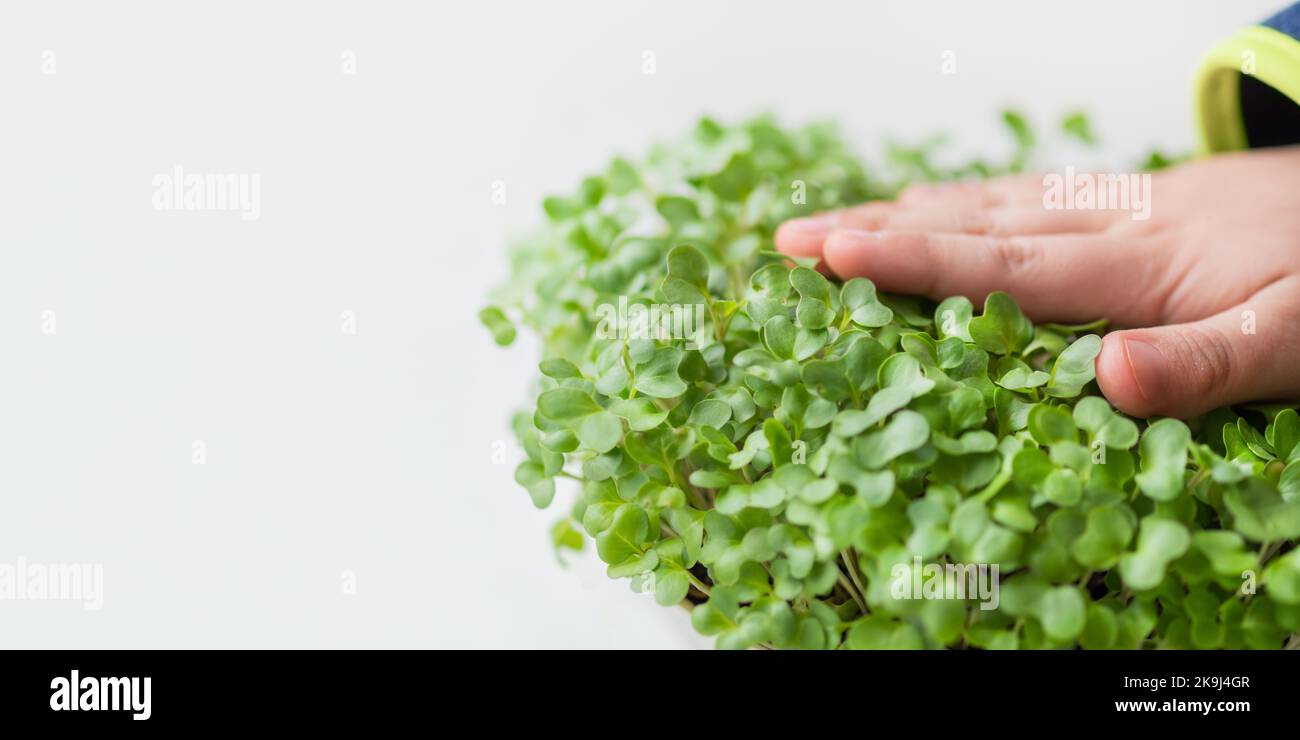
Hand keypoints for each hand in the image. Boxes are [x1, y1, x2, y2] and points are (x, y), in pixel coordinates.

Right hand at [775, 147, 1299, 417]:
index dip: (911, 266)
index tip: (828, 258)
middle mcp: (1107, 224)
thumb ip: (1203, 364)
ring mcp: (1113, 207)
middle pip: (970, 227)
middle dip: (873, 234)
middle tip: (786, 242)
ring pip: (987, 206)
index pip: (1001, 269)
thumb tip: (1104, 377)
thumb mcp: (1295, 337)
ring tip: (828, 225)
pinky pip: (1022, 197)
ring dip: (900, 216)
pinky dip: (961, 203)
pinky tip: (934, 207)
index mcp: (1136, 265)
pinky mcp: (1125, 203)